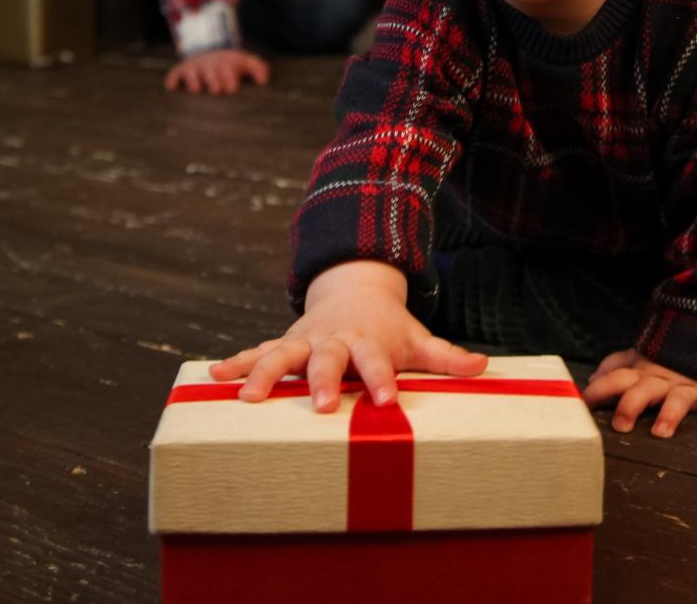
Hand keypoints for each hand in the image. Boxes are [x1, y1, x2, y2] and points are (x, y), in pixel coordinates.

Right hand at [164, 47, 269, 94]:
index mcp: (226, 66)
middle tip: (216, 90)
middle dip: (213, 82)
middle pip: (210, 75)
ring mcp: (194, 69)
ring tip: (196, 89)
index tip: (232, 88)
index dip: (230, 79)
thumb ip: (259, 68)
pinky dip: (172, 80)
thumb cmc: (231, 64)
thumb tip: (264, 81)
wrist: (209, 51)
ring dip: (194, 81)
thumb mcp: (246, 62)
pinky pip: (173, 76)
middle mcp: (209, 67)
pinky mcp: (180, 72)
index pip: (228, 72)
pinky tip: (172, 87)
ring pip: (192, 76)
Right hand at [209, 260, 487, 410]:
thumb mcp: (418, 338)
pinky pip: (255, 352)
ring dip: (263, 373)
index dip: (382, 380)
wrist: (354, 290)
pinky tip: (213, 376)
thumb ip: (446, 356)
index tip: (386, 402)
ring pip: (281, 354)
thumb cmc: (389, 328)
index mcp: (368, 341)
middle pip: (327, 359)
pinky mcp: (283, 343)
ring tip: (247, 398)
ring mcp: (305, 340)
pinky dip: (235, 363)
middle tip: (318, 406)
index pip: (378, 362)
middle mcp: (333, 340)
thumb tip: (483, 365)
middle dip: (320, 381)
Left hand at [583, 349, 696, 437]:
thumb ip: (615, 366)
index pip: (616, 377)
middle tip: (621, 425)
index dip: (600, 389)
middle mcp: (661, 379)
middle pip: (643, 389)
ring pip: (677, 399)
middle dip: (631, 405)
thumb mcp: (638, 356)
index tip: (584, 404)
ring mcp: (686, 385)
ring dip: (670, 414)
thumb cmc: (664, 355)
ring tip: (662, 433)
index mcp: (641, 371)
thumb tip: (591, 380)